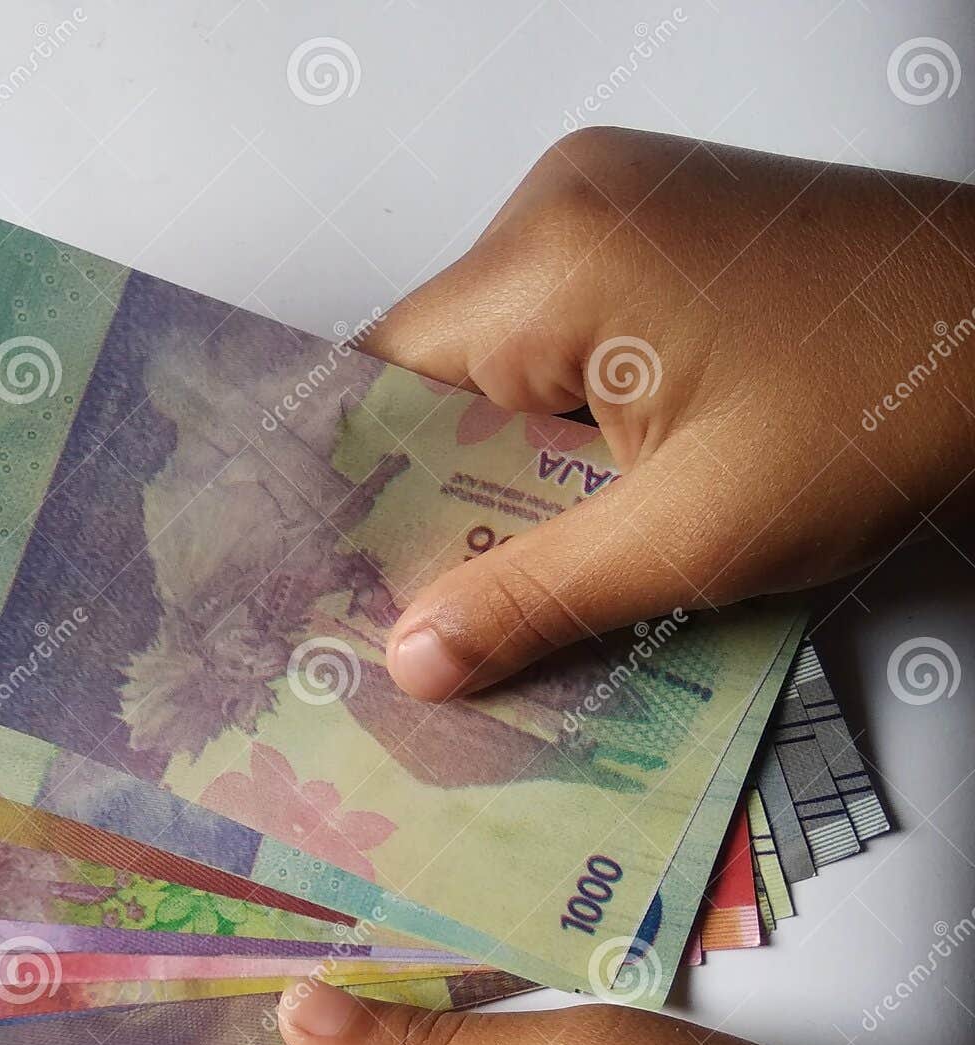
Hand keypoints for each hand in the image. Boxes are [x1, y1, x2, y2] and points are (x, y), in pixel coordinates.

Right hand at [365, 127, 974, 700]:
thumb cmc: (888, 408)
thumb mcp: (693, 535)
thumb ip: (534, 597)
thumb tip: (412, 658)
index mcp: (553, 255)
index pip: (380, 384)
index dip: (355, 498)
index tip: (335, 593)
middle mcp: (566, 206)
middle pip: (436, 378)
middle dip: (437, 501)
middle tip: (424, 617)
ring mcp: (614, 210)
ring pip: (495, 371)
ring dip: (503, 477)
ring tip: (513, 575)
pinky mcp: (655, 236)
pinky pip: (556, 345)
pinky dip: (555, 435)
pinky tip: (580, 513)